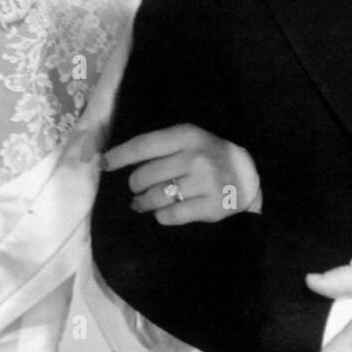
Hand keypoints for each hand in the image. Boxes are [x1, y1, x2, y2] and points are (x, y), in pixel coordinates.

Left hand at [103, 124, 260, 224]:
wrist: (247, 176)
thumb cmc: (208, 155)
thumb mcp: (188, 140)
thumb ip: (157, 145)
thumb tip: (112, 158)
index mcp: (187, 135)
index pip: (143, 145)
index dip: (119, 156)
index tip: (104, 164)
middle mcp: (195, 157)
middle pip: (144, 176)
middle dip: (135, 185)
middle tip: (139, 188)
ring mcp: (204, 182)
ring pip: (154, 198)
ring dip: (144, 203)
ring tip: (144, 203)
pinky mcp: (211, 207)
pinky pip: (170, 216)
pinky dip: (161, 216)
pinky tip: (165, 211)